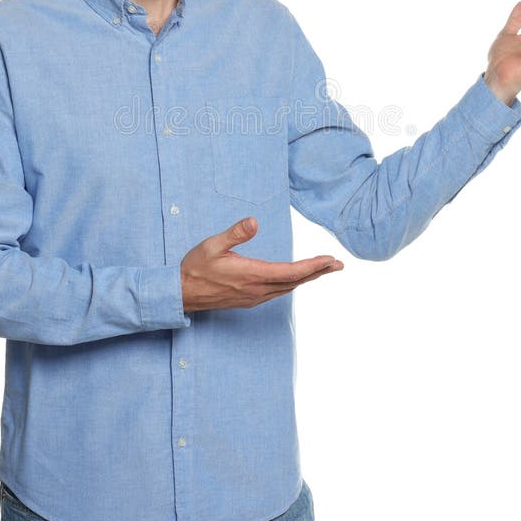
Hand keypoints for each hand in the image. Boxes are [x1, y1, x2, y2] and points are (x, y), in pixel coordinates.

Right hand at [180, 217, 343, 311]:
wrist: (182, 294)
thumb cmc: (195, 267)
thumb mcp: (212, 245)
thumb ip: (235, 233)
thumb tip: (254, 221)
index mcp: (252, 275)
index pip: (291, 272)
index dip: (313, 266)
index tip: (330, 260)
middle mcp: (257, 289)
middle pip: (295, 281)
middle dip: (318, 272)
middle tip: (338, 265)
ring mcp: (254, 297)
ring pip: (288, 288)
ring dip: (307, 278)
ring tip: (324, 269)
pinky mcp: (250, 299)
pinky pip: (278, 291)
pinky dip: (293, 283)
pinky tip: (296, 278)